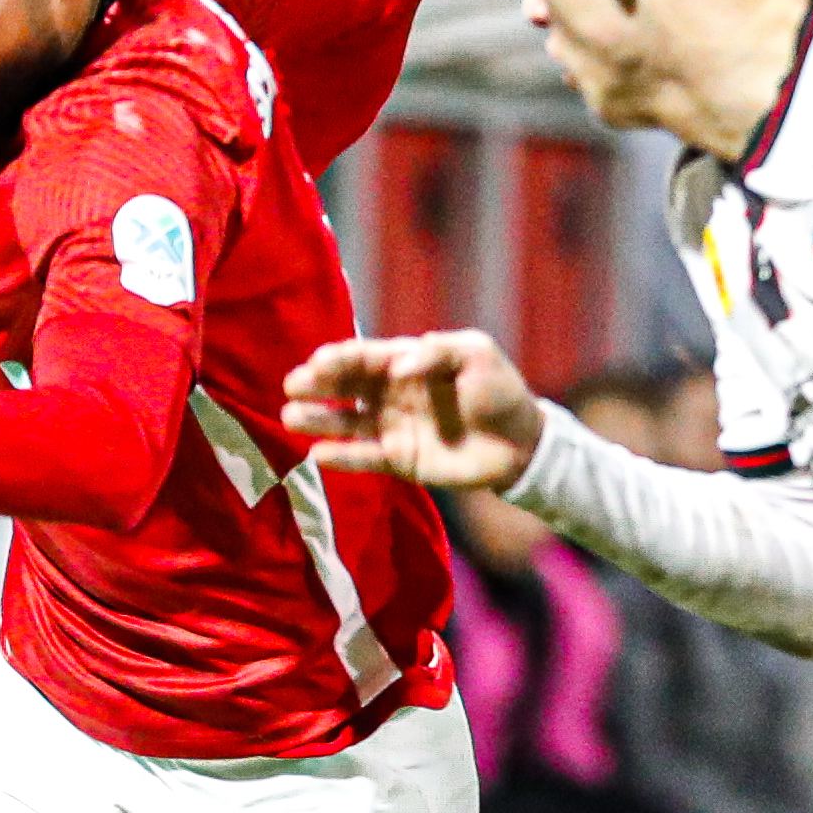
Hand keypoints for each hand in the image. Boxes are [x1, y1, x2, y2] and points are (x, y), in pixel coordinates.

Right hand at [278, 330, 545, 489]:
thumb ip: (438, 352)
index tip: (316, 363)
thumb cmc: (499, 390)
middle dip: (318, 384)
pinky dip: (343, 456)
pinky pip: (366, 457)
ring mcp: (395, 428)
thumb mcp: (476, 353)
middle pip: (347, 386)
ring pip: (348, 421)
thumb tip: (396, 366)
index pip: (366, 357)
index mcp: (408, 363)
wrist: (522, 442)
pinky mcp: (401, 460)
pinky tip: (317, 454)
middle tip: (292, 385)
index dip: (340, 358)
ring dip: (319, 418)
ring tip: (290, 417)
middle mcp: (393, 394)